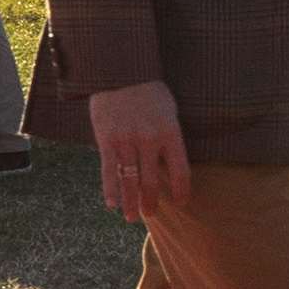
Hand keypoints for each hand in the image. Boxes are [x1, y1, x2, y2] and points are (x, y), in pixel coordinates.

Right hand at [88, 78, 191, 226]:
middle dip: (151, 201)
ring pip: (130, 180)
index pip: (181, 171)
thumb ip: (169, 137)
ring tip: (131, 217)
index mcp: (170, 132)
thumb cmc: (148, 91)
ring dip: (131, 202)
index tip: (182, 203)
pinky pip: (109, 170)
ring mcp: (126, 141)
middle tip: (150, 214)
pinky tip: (111, 204)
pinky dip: (110, 189)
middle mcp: (149, 140)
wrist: (120, 71)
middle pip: (152, 181)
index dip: (182, 190)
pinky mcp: (106, 139)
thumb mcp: (168, 110)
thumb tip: (168, 166)